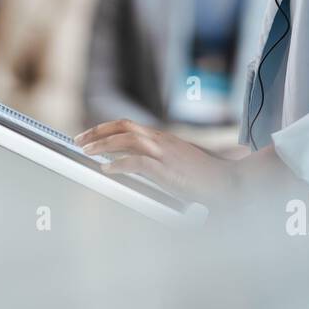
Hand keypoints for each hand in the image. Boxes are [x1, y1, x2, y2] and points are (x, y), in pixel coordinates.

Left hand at [75, 119, 239, 206]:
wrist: (228, 182)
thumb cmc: (205, 177)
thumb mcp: (177, 162)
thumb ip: (157, 161)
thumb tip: (135, 167)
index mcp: (163, 138)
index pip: (128, 125)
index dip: (105, 128)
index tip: (89, 135)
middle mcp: (162, 140)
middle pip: (123, 127)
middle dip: (97, 132)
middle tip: (79, 140)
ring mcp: (165, 153)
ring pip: (126, 140)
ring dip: (102, 145)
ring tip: (86, 152)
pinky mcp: (167, 169)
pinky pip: (137, 162)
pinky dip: (119, 164)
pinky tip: (107, 170)